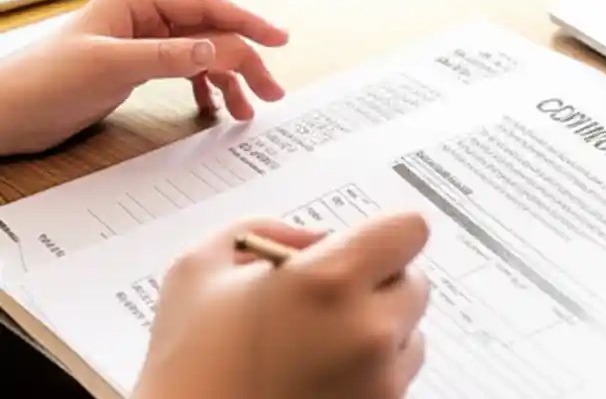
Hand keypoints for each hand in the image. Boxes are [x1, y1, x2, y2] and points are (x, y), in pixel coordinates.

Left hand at [0, 0, 287, 155]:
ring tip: (250, 107)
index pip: (205, 5)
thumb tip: (216, 48)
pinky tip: (216, 108)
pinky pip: (186, 72)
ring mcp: (143, 44)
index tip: (277, 38)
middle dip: (245, 59)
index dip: (246, 21)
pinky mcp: (138, 68)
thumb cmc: (43, 81)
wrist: (8, 114)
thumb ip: (165, 56)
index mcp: (137, 2)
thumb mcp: (109, 65)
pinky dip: (206, 89)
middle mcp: (144, 18)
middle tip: (272, 87)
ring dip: (230, 79)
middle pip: (211, 31)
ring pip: (203, 54)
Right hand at [133, 213, 430, 398]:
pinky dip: (373, 375)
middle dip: (377, 285)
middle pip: (413, 282)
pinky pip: (398, 379)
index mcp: (329, 280)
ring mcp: (382, 379)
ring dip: (380, 333)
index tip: (359, 248)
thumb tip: (316, 236)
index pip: (409, 230)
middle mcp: (369, 328)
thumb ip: (263, 231)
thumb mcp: (197, 273)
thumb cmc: (188, 369)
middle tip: (328, 302)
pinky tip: (321, 379)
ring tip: (319, 348)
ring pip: (410, 334)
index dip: (383, 236)